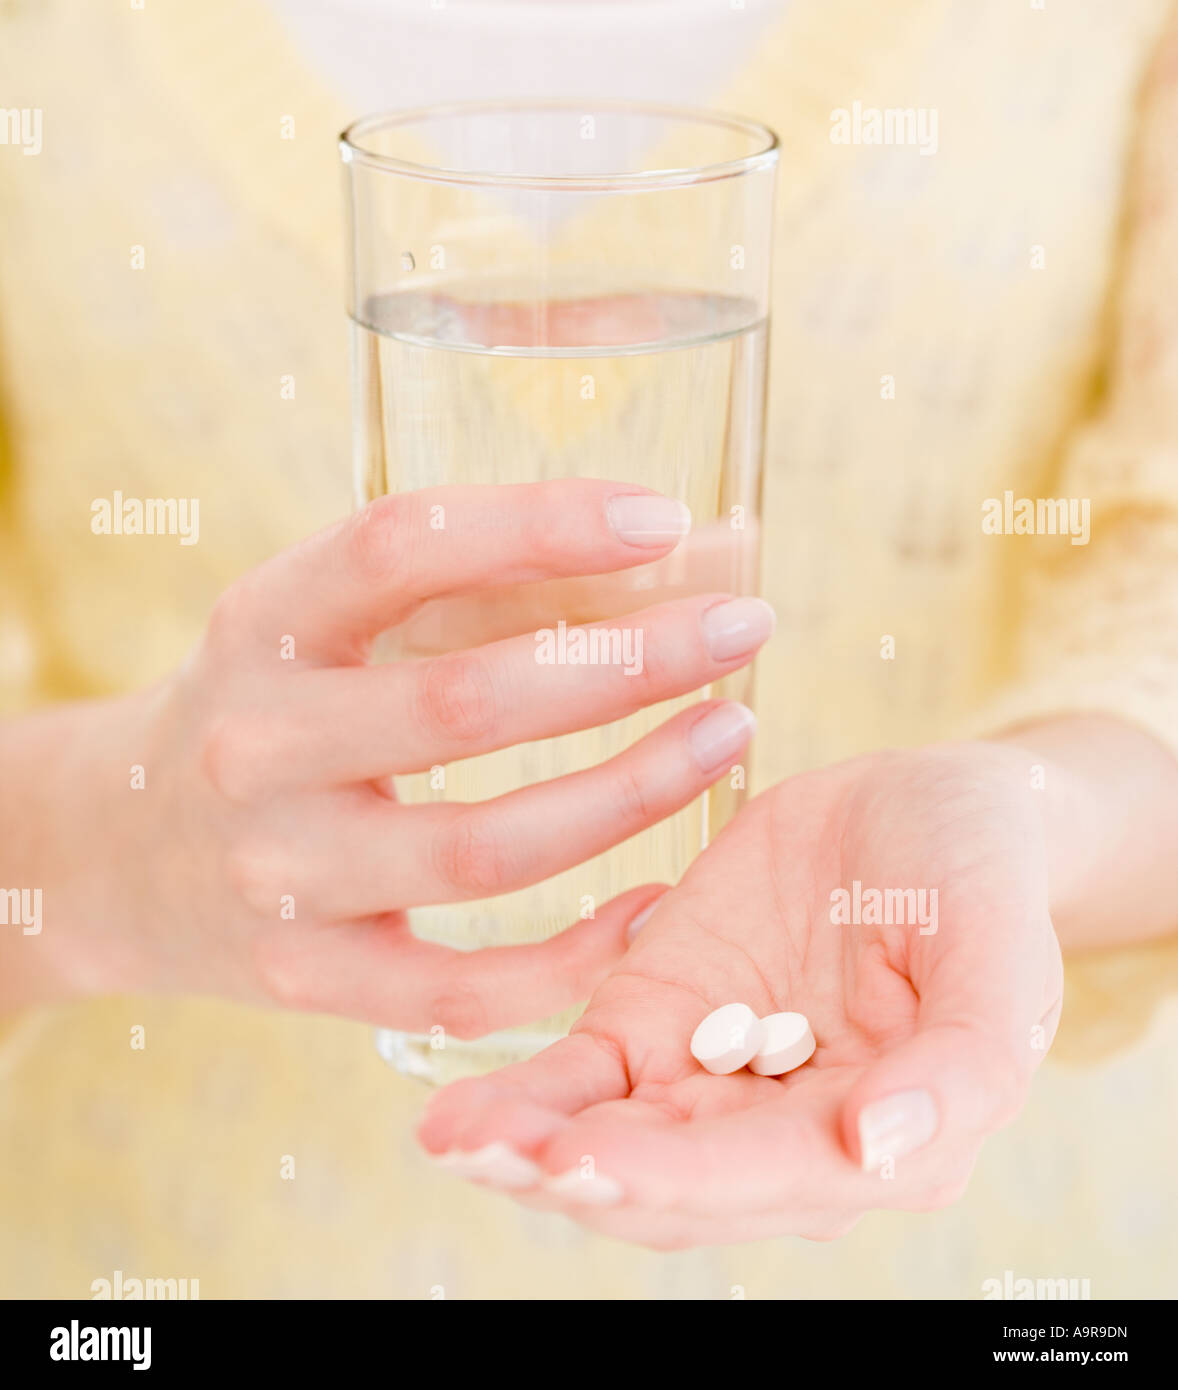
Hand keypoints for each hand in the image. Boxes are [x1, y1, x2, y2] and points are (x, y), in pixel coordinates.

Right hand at [1, 481, 772, 1030]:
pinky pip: (462, 986)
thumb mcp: (330, 628)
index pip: (398, 546)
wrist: (122, 854)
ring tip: (730, 734)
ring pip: (482, 850)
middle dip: (632, 662)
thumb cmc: (272, 710)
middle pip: (466, 704)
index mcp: (263, 628)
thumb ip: (484, 587)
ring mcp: (279, 877)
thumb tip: (696, 545)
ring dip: (631, 793)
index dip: (537, 522)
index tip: (663, 516)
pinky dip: (574, 952)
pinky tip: (659, 899)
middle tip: (745, 628)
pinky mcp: (310, 982)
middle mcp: (258, 748)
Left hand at [419, 740, 1064, 1246]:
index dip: (675, 1177)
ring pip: (609, 1146)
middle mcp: (785, 1133)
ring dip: (531, 1152)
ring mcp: (710, 1083)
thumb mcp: (999, 953)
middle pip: (672, 1185)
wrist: (916, 804)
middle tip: (493, 1154)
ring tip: (457, 1140)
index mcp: (885, 1139)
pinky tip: (458, 1112)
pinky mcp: (651, 1025)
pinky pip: (578, 1080)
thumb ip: (962, 1064)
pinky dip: (519, 1100)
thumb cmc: (977, 876)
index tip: (582, 1157)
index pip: (770, 1178)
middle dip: (580, 1175)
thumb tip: (881, 1153)